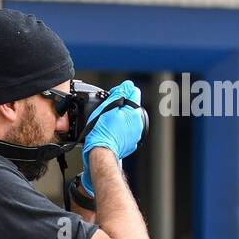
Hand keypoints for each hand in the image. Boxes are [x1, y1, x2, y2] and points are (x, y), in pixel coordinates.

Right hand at [79, 80, 143, 195]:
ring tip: (108, 124)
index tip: (112, 97)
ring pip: (128, 119)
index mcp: (134, 112)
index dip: (121, 91)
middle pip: (131, 106)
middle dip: (121, 106)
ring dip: (120, 118)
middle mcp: (138, 123)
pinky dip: (120, 129)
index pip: (133, 91)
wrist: (100, 153)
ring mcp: (136, 134)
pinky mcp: (131, 143)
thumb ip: (119, 94)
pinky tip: (111, 132)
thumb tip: (127, 86)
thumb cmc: (101, 133)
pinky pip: (126, 131)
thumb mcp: (106, 108)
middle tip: (107, 112)